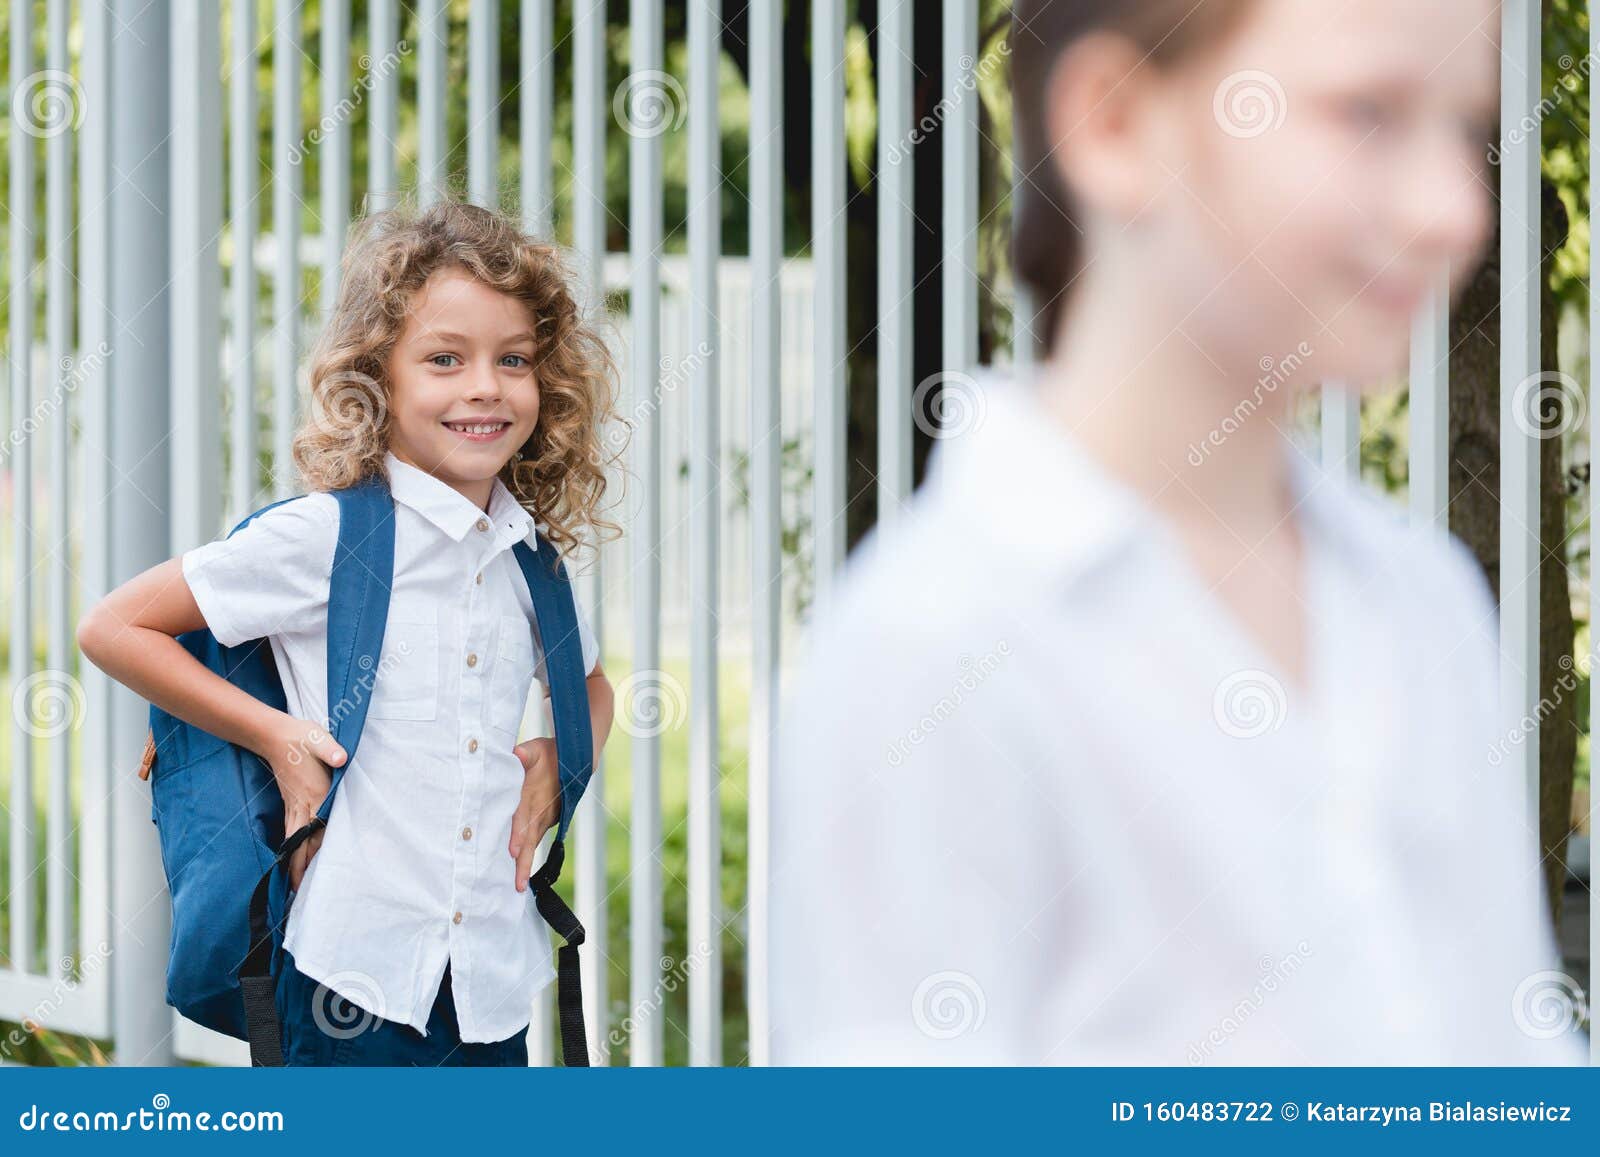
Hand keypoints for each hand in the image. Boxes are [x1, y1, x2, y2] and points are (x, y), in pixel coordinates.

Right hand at [259, 713, 344, 890]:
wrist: (276, 735)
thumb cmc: (302, 737)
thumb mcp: (319, 738)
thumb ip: (331, 749)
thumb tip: (341, 758)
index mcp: (315, 793)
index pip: (318, 829)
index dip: (317, 851)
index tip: (319, 873)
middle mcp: (304, 805)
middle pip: (301, 843)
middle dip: (300, 869)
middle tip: (300, 895)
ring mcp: (295, 806)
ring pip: (293, 841)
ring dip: (294, 863)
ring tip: (295, 888)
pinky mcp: (291, 803)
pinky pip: (291, 831)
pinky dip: (291, 849)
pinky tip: (292, 861)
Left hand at [510, 737, 559, 891]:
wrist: (575, 761)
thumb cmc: (551, 754)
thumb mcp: (536, 749)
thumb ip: (526, 754)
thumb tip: (517, 754)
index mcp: (533, 797)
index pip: (524, 818)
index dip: (518, 834)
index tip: (512, 851)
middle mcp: (540, 812)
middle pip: (529, 841)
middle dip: (523, 863)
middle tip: (518, 885)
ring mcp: (545, 819)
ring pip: (533, 844)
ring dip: (526, 864)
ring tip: (519, 886)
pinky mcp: (546, 821)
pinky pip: (535, 841)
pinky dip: (528, 855)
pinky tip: (519, 870)